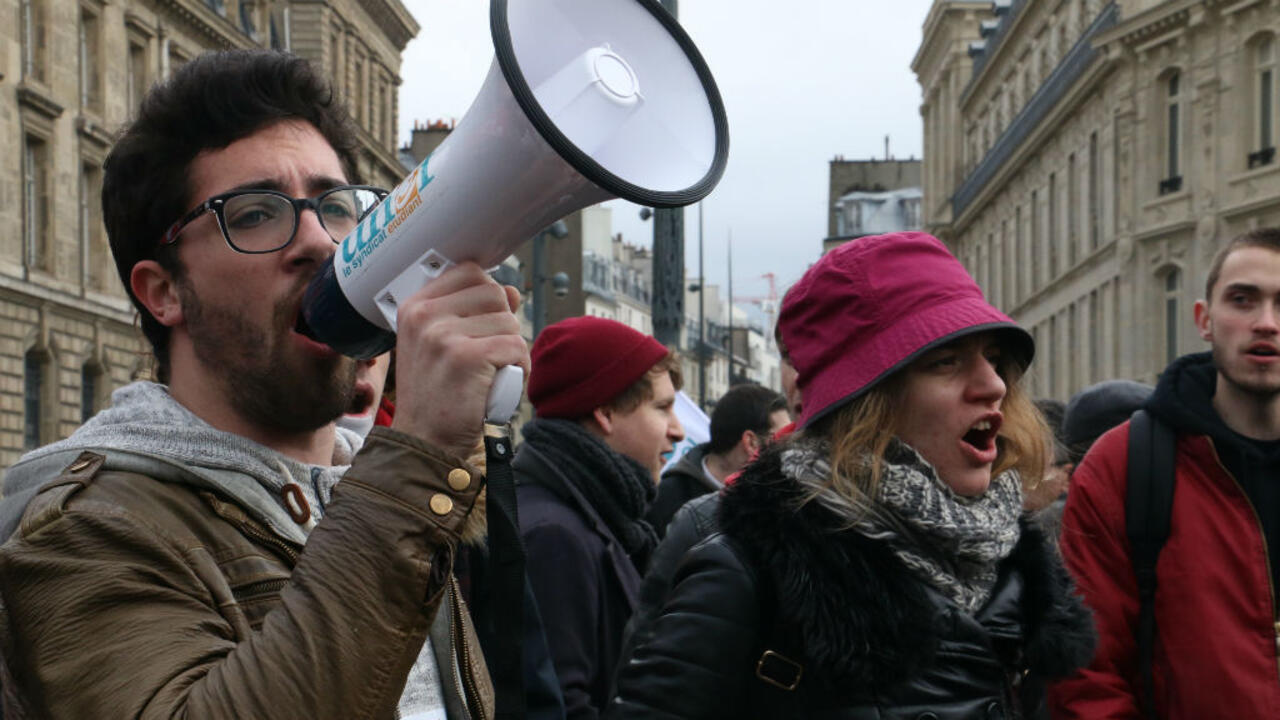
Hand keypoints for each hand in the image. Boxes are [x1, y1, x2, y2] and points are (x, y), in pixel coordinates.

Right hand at [389, 262, 526, 457]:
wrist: (425, 440)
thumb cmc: (438, 394)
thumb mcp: (443, 344)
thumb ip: (474, 312)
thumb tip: (512, 290)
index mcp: (415, 306)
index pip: (470, 271)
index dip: (488, 297)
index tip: (482, 326)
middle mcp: (424, 315)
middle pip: (495, 294)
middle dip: (503, 325)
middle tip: (489, 356)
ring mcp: (443, 335)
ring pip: (509, 322)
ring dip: (513, 349)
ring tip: (492, 372)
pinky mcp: (467, 357)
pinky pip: (516, 347)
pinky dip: (519, 367)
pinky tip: (501, 383)